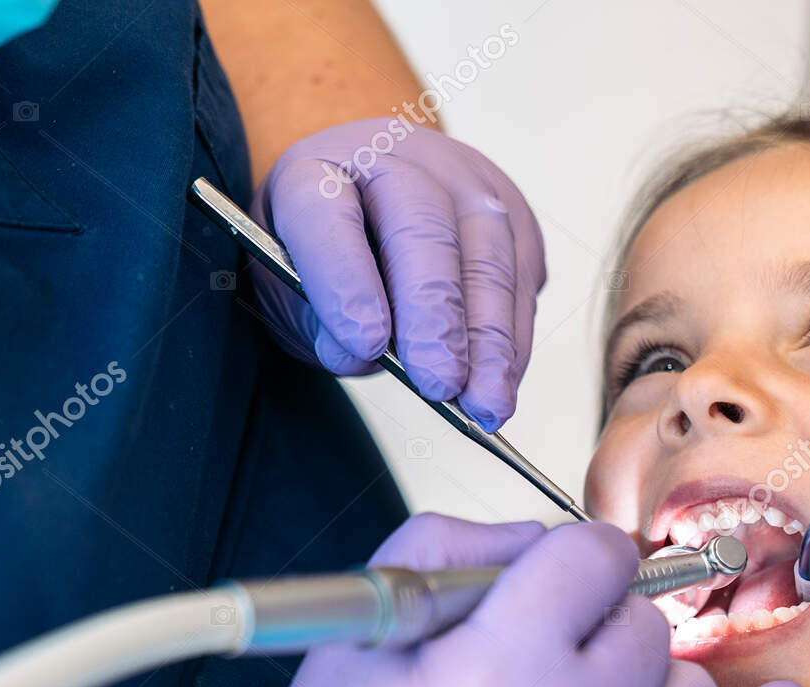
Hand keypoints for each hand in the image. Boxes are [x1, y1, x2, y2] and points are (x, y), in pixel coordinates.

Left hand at [248, 119, 546, 429]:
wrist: (373, 207)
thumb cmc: (325, 257)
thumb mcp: (287, 290)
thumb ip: (315, 322)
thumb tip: (360, 355)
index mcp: (318, 170)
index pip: (327, 211)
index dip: (346, 277)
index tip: (365, 343)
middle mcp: (396, 159)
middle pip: (424, 226)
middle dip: (435, 313)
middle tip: (438, 383)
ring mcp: (467, 183)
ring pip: (488, 256)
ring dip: (490, 339)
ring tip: (484, 403)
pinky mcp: (515, 218)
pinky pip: (521, 282)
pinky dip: (512, 343)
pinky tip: (499, 387)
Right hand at [248, 515, 806, 686]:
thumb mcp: (362, 625)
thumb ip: (448, 544)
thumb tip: (536, 538)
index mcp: (506, 655)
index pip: (596, 555)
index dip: (572, 557)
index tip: (553, 580)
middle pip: (641, 620)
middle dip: (598, 619)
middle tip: (542, 653)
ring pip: (686, 682)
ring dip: (646, 673)